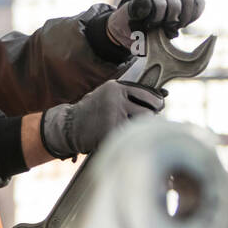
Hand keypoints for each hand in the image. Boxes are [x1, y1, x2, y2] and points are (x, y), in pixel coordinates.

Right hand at [40, 80, 165, 158]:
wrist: (68, 126)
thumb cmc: (90, 112)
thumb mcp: (106, 96)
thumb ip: (127, 96)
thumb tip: (160, 98)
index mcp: (115, 87)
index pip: (146, 93)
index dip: (156, 102)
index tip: (160, 107)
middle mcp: (116, 98)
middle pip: (149, 110)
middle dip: (151, 118)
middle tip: (148, 123)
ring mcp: (113, 115)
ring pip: (142, 125)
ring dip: (142, 130)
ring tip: (135, 132)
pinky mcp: (111, 130)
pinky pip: (131, 137)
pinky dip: (131, 140)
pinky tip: (124, 140)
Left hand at [108, 0, 204, 45]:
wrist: (136, 13)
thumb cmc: (129, 19)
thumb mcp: (125, 20)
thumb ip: (134, 18)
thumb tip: (151, 14)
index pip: (158, 4)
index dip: (157, 20)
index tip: (150, 27)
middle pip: (175, 4)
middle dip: (171, 22)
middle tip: (165, 29)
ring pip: (189, 0)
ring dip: (185, 19)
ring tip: (176, 27)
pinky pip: (199, 1)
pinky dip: (194, 15)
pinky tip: (184, 22)